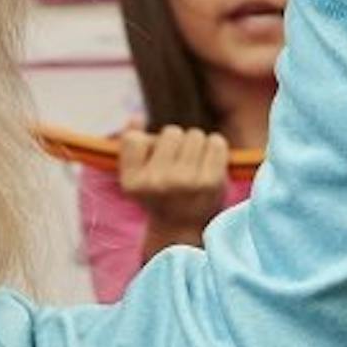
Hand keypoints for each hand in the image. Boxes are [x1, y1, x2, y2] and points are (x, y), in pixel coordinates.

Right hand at [117, 123, 230, 252]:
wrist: (185, 228)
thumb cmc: (159, 195)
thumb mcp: (135, 175)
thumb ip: (130, 145)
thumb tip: (136, 117)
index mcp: (132, 183)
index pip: (135, 139)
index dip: (148, 144)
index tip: (154, 162)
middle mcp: (157, 183)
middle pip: (171, 133)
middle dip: (176, 143)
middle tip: (178, 164)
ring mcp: (185, 183)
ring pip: (195, 135)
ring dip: (196, 145)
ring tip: (193, 165)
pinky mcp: (211, 182)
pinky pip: (216, 142)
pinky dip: (214, 149)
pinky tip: (209, 164)